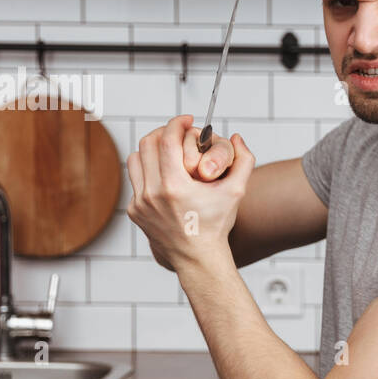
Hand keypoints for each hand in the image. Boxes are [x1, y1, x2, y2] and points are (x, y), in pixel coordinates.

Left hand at [126, 115, 254, 269]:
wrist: (198, 257)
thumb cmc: (216, 226)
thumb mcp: (236, 192)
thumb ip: (243, 161)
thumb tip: (236, 137)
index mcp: (174, 187)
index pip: (167, 140)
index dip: (177, 123)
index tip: (186, 121)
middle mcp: (152, 194)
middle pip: (147, 144)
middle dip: (163, 132)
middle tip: (177, 132)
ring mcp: (140, 203)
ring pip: (135, 159)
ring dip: (151, 149)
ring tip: (167, 149)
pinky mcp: (134, 211)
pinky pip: (136, 180)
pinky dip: (148, 171)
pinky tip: (164, 174)